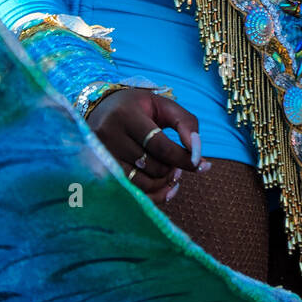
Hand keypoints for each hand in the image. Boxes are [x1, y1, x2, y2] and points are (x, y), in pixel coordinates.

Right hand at [85, 88, 208, 200]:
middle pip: (152, 166)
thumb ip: (185, 123)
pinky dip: (154, 195)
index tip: (200, 164)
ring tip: (170, 171)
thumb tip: (197, 154)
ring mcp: (102, 156)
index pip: (160, 145)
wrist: (101, 109)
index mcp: (126, 115)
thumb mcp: (162, 106)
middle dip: (173, 168)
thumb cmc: (138, 108)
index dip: (183, 158)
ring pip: (143, 183)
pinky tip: (165, 188)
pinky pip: (132, 193)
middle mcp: (109, 135)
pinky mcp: (101, 171)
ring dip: (164, 182)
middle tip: (179, 163)